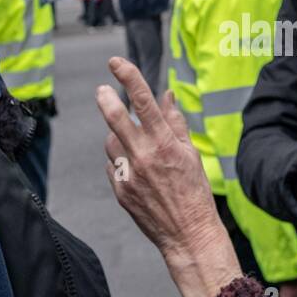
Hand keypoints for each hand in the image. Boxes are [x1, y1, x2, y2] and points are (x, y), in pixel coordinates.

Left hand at [97, 57, 241, 296]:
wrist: (187, 233)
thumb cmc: (194, 191)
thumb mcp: (191, 153)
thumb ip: (176, 122)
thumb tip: (166, 94)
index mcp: (165, 144)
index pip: (143, 101)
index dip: (129, 77)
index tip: (116, 62)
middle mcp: (145, 156)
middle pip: (115, 118)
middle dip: (106, 99)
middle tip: (102, 89)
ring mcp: (129, 174)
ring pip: (112, 142)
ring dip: (117, 136)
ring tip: (133, 143)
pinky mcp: (120, 190)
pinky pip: (113, 166)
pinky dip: (121, 161)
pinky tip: (136, 170)